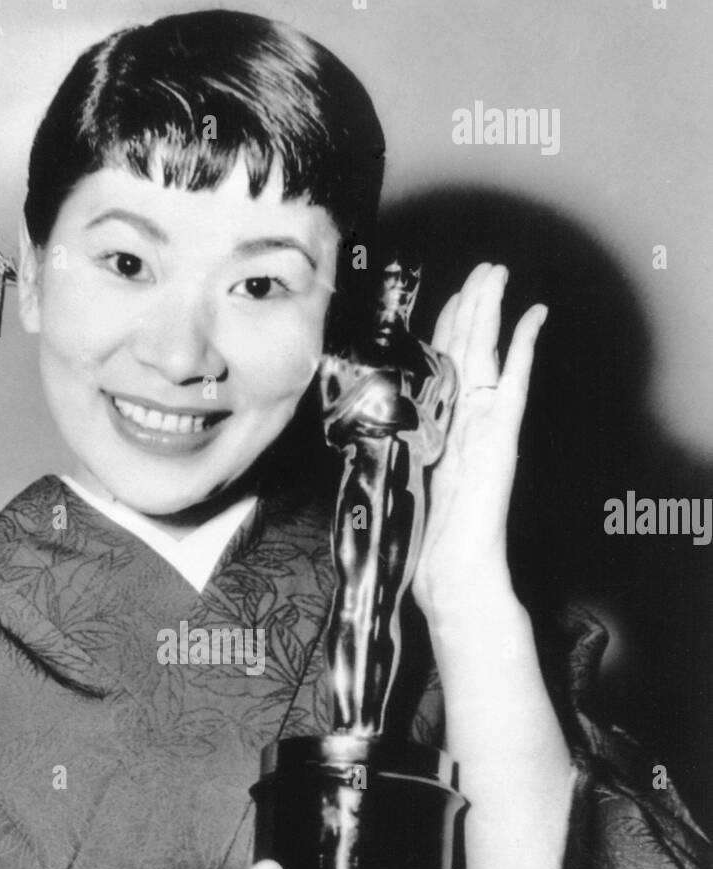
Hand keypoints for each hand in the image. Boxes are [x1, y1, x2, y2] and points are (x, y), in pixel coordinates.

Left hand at [412, 262, 547, 631]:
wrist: (451, 565)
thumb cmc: (427, 532)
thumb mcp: (404, 475)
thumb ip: (400, 446)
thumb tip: (368, 426)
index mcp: (444, 422)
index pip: (447, 363)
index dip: (449, 325)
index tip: (453, 294)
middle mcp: (468, 416)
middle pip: (470, 346)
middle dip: (476, 302)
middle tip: (487, 267)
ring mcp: (488, 422)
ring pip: (489, 352)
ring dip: (494, 309)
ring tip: (500, 275)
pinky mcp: (503, 434)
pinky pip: (516, 379)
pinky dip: (525, 345)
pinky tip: (535, 316)